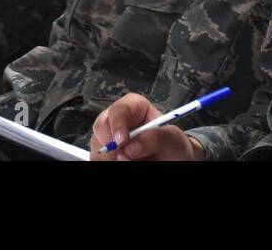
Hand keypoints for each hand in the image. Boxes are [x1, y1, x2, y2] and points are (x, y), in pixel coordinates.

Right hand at [89, 93, 203, 160]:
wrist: (174, 159)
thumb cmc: (173, 145)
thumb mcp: (172, 138)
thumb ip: (156, 138)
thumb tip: (131, 146)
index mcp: (133, 107)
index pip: (118, 109)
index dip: (117, 124)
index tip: (123, 142)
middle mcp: (117, 121)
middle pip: (101, 127)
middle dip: (111, 145)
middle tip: (124, 158)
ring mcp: (109, 138)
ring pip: (97, 146)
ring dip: (110, 158)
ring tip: (133, 162)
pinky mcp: (105, 155)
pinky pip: (98, 160)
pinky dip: (107, 164)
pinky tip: (124, 164)